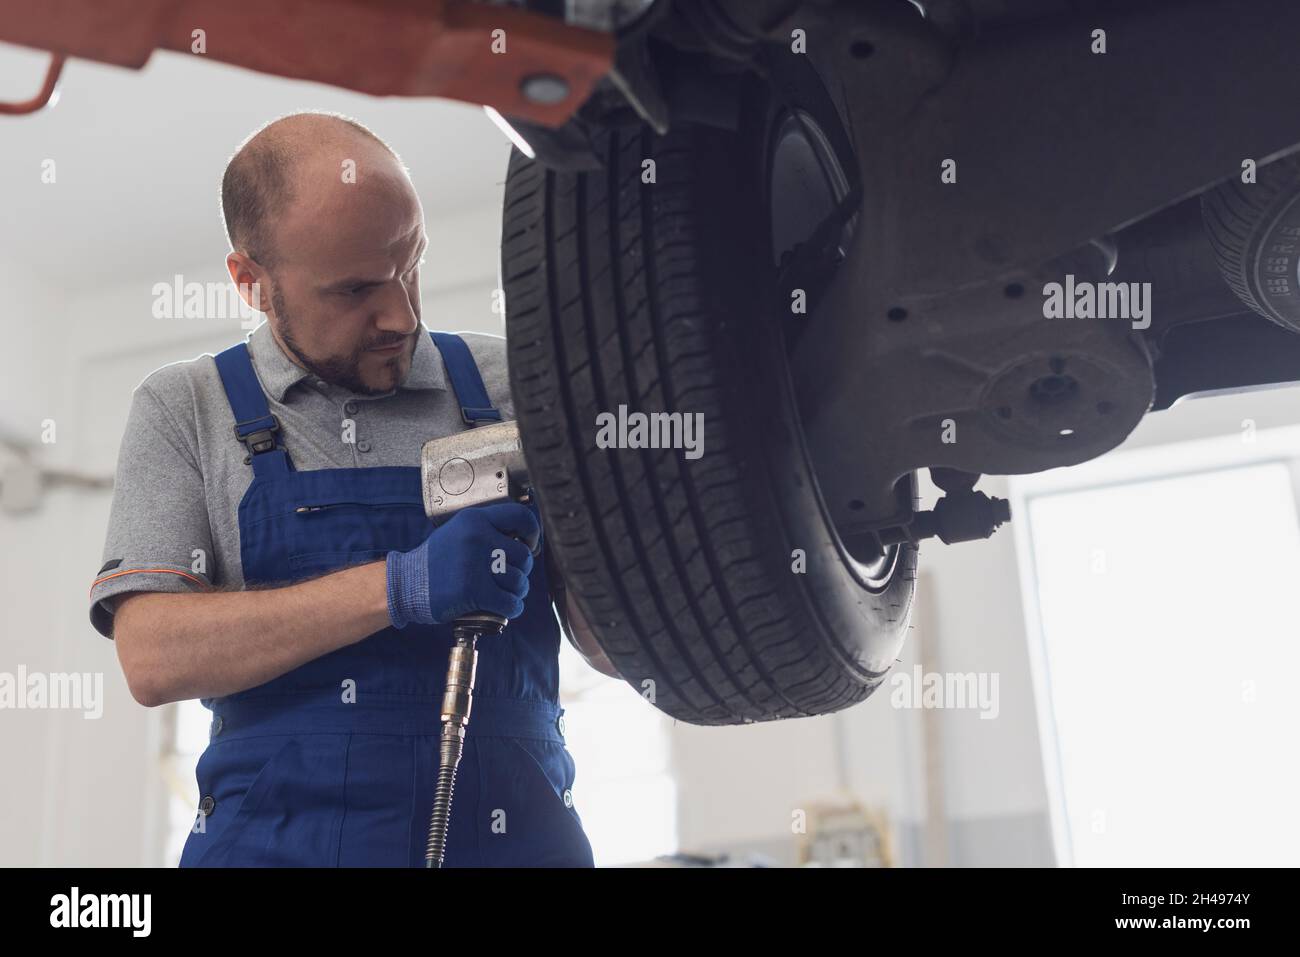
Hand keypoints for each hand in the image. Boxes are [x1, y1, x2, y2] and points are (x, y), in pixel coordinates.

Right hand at [385, 502, 539, 627]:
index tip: (529, 545)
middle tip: (510, 578)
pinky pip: (510, 602)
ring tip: (505, 593)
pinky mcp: (474, 590)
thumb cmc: (436, 561)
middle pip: (523, 555)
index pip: (521, 517)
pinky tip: (506, 607)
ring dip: (517, 591)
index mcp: (475, 520)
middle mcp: (478, 537)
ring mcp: (476, 564)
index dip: (533, 532)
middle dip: (521, 570)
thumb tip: (524, 540)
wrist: (406, 584)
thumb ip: (487, 531)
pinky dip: (513, 608)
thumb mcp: (459, 532)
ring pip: (519, 581)